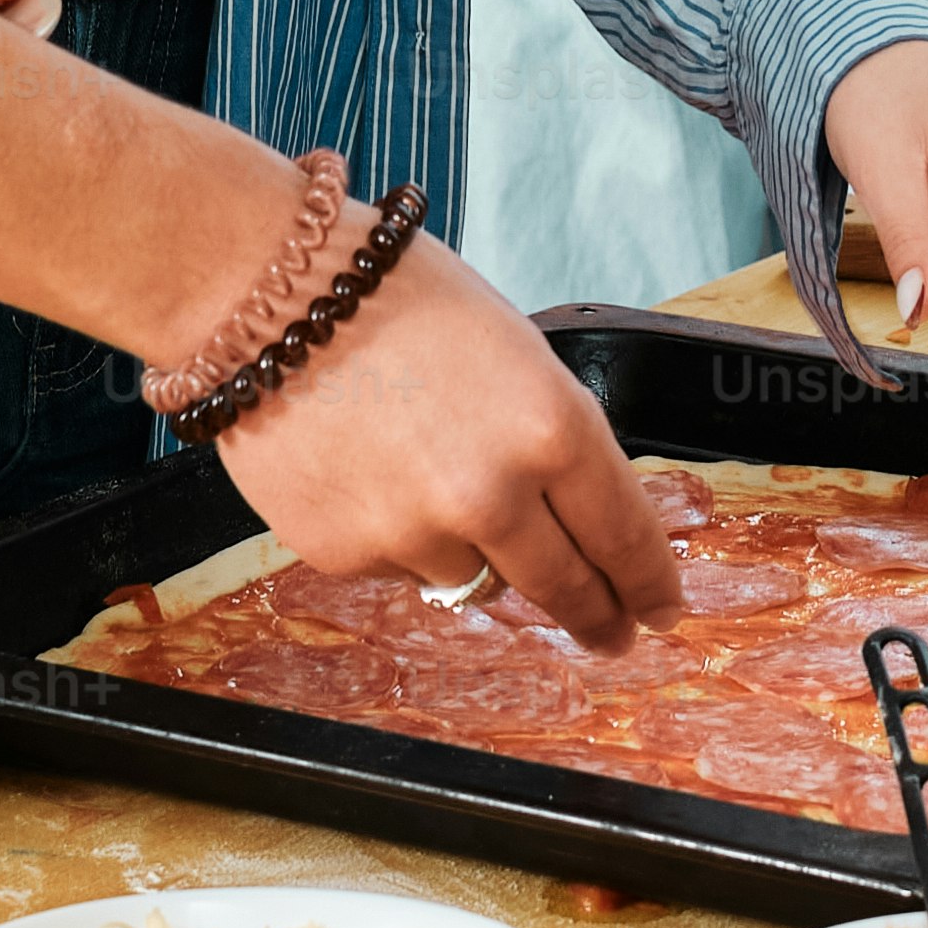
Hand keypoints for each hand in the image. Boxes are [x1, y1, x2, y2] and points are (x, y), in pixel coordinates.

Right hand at [207, 231, 687, 647]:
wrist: (266, 294)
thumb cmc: (393, 297)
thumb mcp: (514, 349)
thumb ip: (551, 437)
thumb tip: (574, 511)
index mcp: (550, 428)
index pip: (623, 534)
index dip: (649, 582)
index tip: (661, 609)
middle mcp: (491, 496)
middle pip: (564, 587)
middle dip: (596, 615)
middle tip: (611, 633)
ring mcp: (415, 535)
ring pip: (476, 578)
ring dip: (474, 548)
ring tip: (429, 470)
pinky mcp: (349, 556)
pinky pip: (402, 568)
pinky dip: (399, 535)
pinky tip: (370, 468)